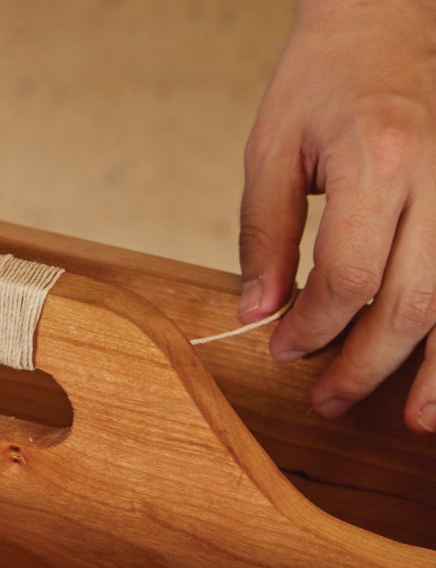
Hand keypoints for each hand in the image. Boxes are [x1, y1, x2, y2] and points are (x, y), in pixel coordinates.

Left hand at [239, 0, 435, 431]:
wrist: (394, 17)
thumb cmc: (327, 77)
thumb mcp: (272, 148)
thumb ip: (264, 234)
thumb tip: (256, 313)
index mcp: (379, 162)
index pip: (348, 279)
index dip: (313, 328)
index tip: (283, 349)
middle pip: (414, 304)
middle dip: (368, 366)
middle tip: (329, 400)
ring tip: (415, 423)